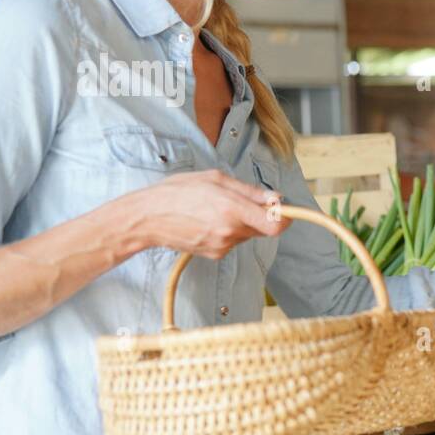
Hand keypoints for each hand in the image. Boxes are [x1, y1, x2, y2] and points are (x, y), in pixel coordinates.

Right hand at [128, 170, 288, 258]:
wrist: (147, 218)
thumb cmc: (178, 192)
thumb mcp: (216, 179)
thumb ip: (250, 191)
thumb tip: (277, 198)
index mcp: (232, 208)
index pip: (276, 225)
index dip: (286, 218)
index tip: (285, 210)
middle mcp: (230, 231)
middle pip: (262, 228)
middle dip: (258, 216)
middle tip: (238, 201)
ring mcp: (222, 245)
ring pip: (247, 234)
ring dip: (241, 223)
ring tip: (214, 209)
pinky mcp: (215, 254)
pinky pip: (233, 241)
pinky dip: (228, 232)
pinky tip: (207, 221)